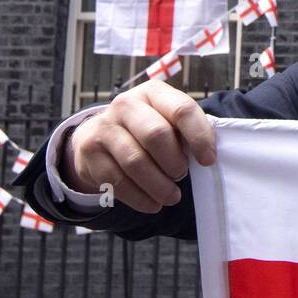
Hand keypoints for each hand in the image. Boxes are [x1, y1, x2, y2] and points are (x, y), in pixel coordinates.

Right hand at [64, 80, 216, 213]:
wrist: (100, 135)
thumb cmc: (147, 129)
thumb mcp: (167, 120)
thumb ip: (185, 131)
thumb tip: (206, 155)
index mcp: (153, 93)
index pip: (182, 110)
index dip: (199, 137)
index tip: (208, 161)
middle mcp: (125, 104)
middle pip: (156, 135)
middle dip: (174, 162)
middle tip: (181, 175)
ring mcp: (104, 127)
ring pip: (135, 162)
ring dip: (159, 186)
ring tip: (172, 196)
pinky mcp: (89, 152)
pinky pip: (117, 181)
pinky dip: (140, 198)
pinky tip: (152, 204)